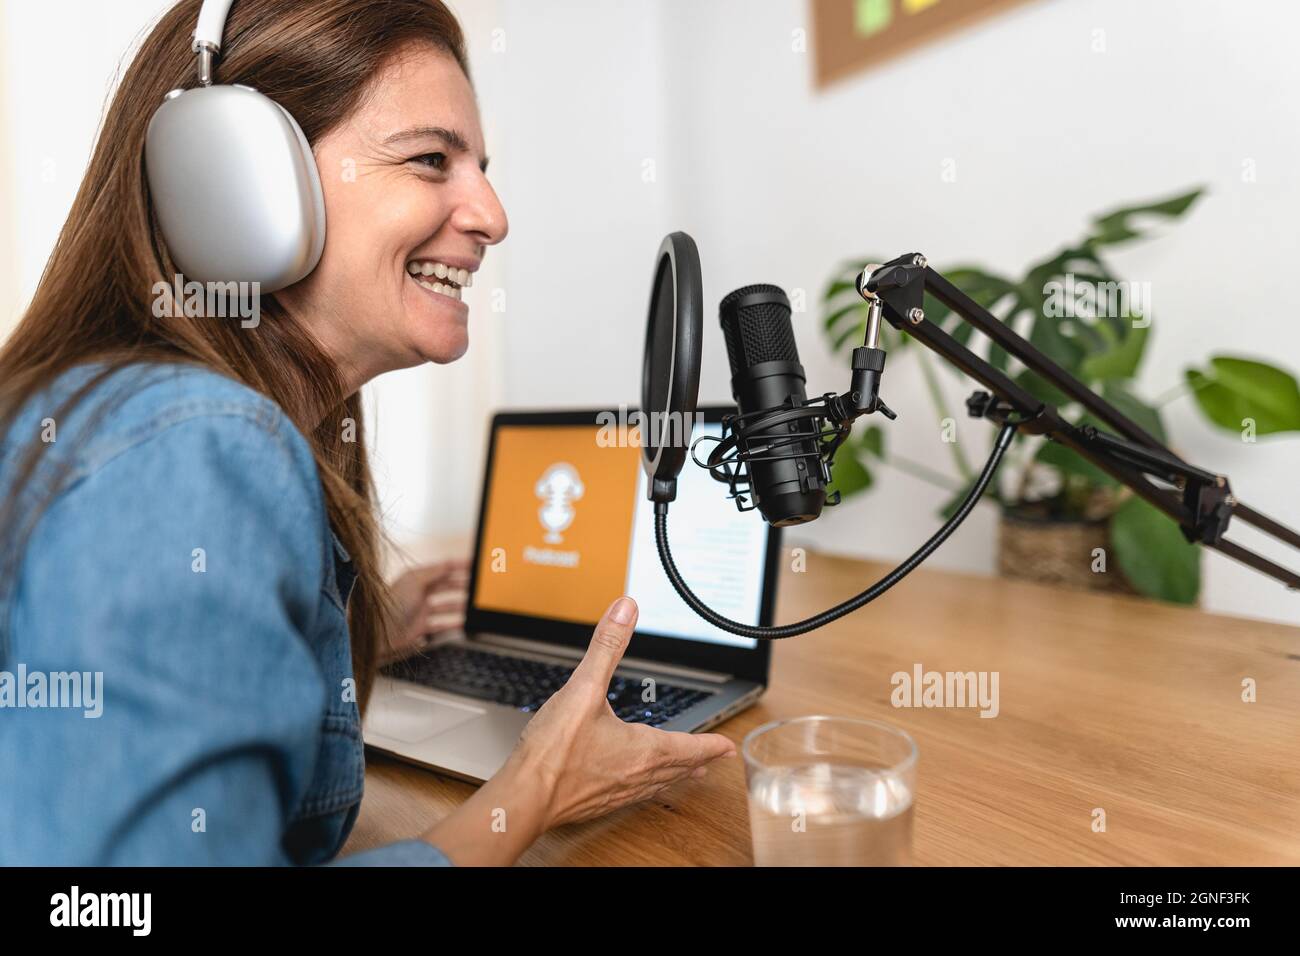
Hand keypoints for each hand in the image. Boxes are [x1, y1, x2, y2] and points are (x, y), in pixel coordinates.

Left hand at [384, 559, 469, 662]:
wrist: (379, 633)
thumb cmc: (392, 605)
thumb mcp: (414, 582)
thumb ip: (433, 572)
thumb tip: (449, 562)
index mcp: (417, 578)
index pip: (441, 569)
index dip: (457, 566)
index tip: (473, 565)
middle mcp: (419, 592)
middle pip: (445, 586)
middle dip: (461, 585)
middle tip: (476, 586)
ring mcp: (420, 610)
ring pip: (445, 606)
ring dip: (459, 605)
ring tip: (472, 606)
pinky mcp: (420, 627)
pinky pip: (440, 625)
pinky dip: (452, 624)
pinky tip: (462, 624)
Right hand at [419, 595, 735, 863]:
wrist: (524, 797)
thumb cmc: (554, 751)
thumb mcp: (584, 688)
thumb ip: (607, 647)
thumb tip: (625, 610)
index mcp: (643, 750)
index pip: (690, 746)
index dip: (711, 744)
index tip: (728, 746)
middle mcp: (636, 776)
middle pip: (678, 769)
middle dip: (697, 760)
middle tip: (715, 758)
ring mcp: (617, 793)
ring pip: (657, 785)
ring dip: (675, 776)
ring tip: (686, 774)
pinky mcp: (596, 803)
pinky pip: (632, 795)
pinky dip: (646, 787)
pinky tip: (633, 786)